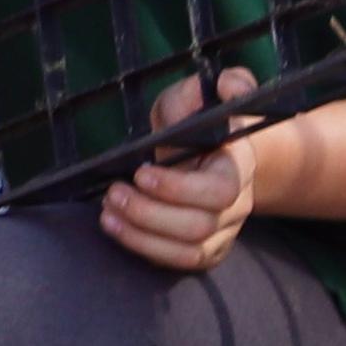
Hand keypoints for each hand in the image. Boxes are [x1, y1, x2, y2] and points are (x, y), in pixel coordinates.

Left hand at [102, 71, 263, 270]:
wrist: (212, 150)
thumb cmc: (200, 119)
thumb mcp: (204, 92)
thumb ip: (226, 83)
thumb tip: (229, 86)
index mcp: (237, 166)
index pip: (219, 190)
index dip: (179, 189)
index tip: (140, 172)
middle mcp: (236, 205)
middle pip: (199, 226)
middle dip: (149, 213)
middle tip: (113, 193)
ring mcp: (222, 231)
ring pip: (190, 251)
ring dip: (143, 236)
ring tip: (108, 213)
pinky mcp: (204, 249)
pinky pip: (180, 262)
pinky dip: (146, 249)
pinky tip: (117, 229)